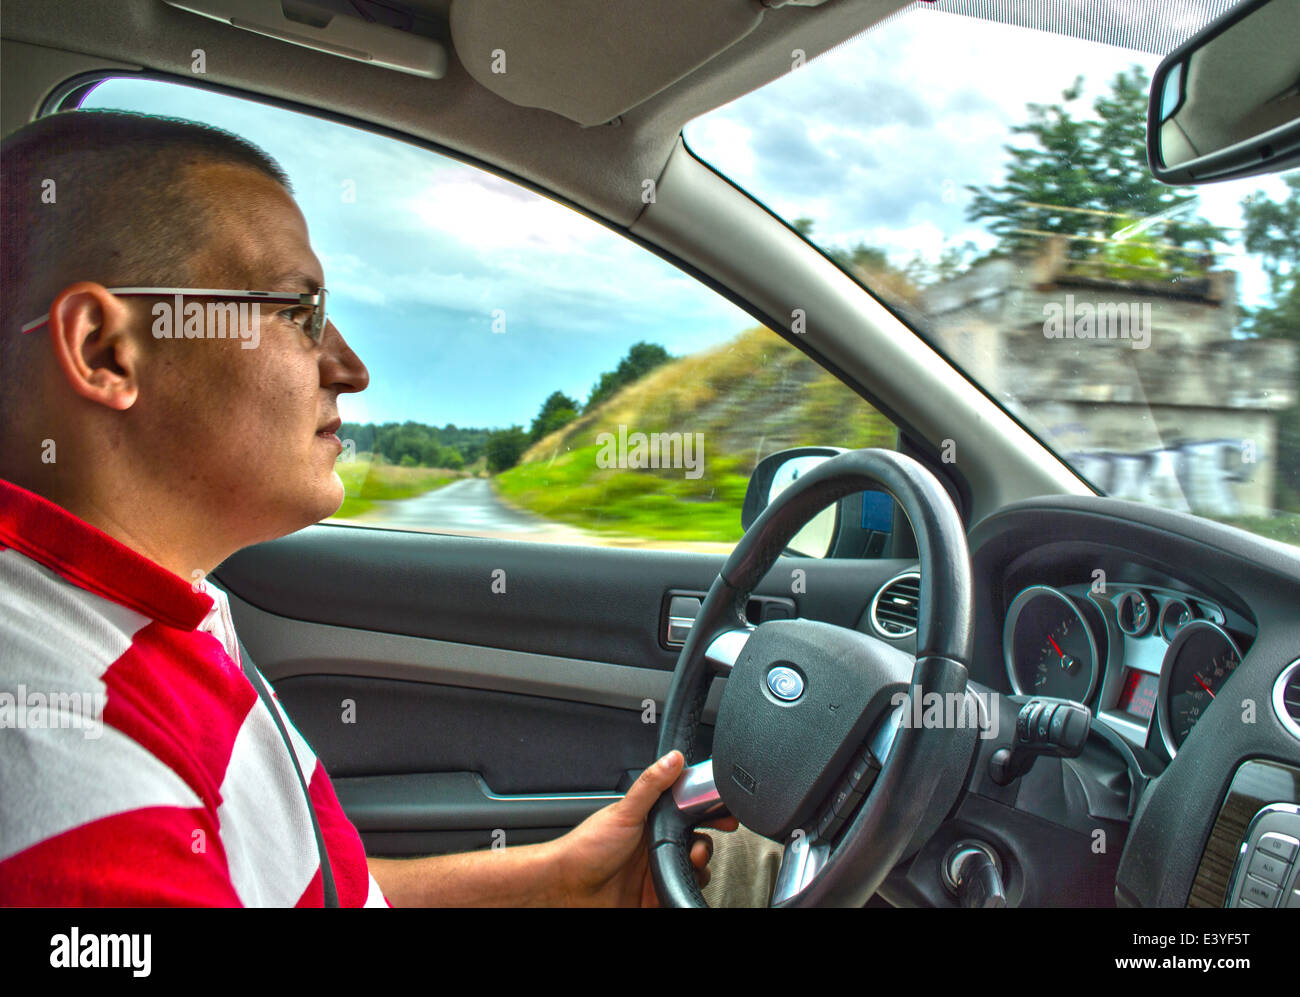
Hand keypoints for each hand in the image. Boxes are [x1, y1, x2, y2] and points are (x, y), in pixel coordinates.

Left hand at [549, 749, 737, 905]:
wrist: (568, 887)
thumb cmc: (587, 848)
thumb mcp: (624, 811)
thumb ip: (651, 785)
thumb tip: (673, 759)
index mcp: (652, 824)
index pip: (690, 816)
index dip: (710, 815)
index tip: (725, 817)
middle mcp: (657, 849)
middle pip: (698, 846)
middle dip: (706, 846)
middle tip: (697, 848)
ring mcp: (657, 875)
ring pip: (696, 873)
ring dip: (699, 870)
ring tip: (688, 866)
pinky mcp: (656, 899)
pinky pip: (681, 896)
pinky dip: (687, 893)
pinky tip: (681, 887)